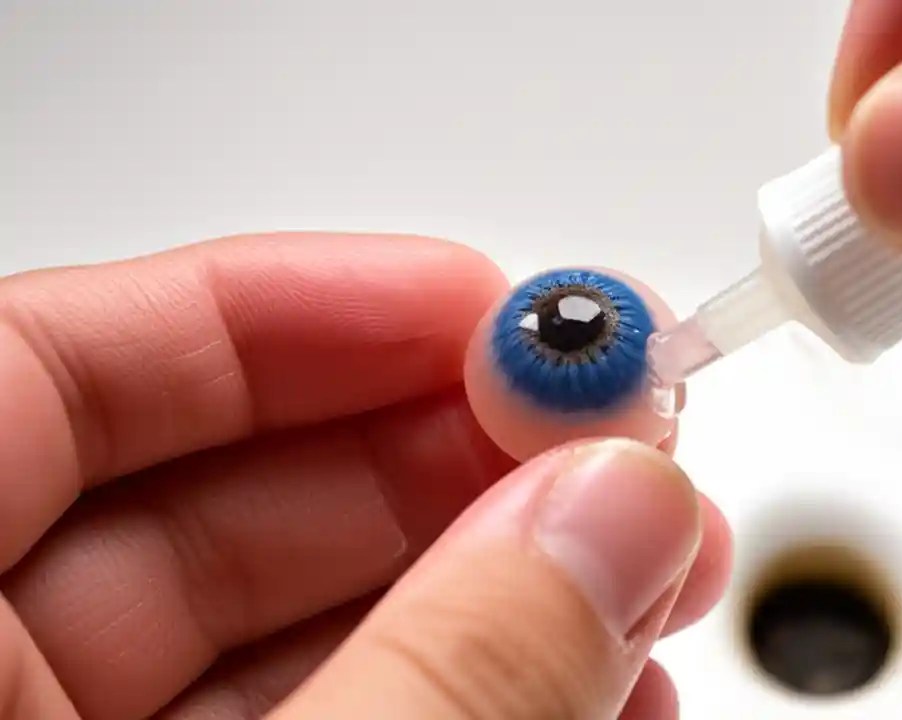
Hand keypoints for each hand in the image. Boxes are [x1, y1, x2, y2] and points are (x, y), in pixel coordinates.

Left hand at [0, 233, 731, 719]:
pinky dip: (455, 697)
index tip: (483, 312)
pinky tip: (577, 683)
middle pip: (199, 499)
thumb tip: (608, 516)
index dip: (282, 317)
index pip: (46, 371)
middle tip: (610, 447)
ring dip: (484, 590)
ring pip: (278, 630)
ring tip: (637, 581)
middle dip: (441, 464)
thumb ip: (439, 676)